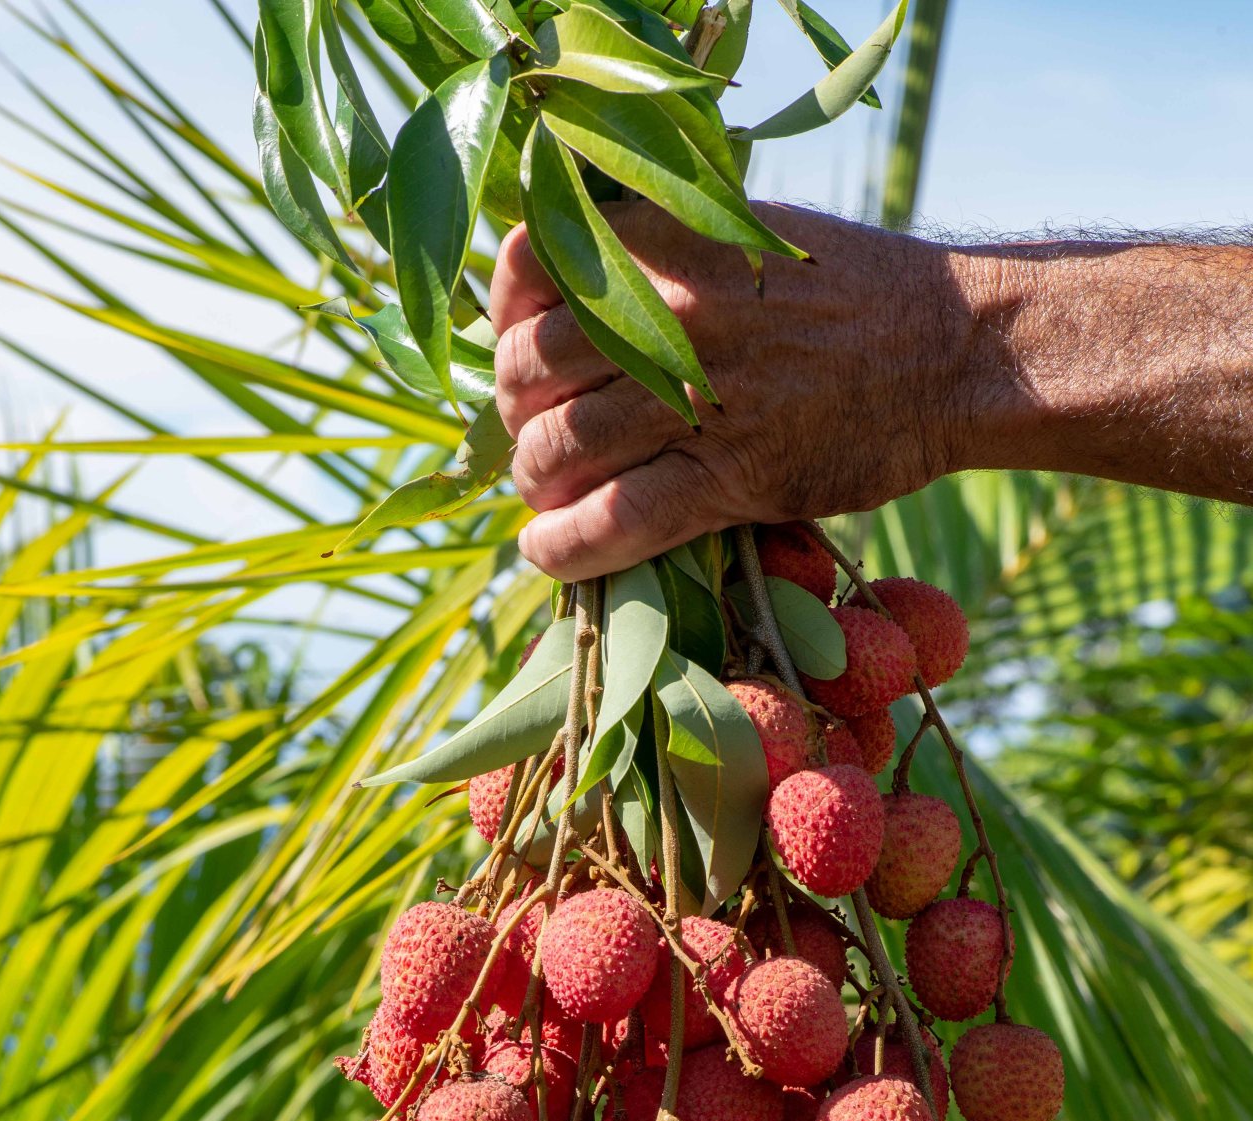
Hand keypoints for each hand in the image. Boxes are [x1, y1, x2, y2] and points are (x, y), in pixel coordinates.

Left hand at [490, 202, 974, 579]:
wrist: (953, 349)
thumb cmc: (851, 294)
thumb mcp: (749, 230)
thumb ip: (661, 251)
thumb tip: (570, 294)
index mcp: (671, 239)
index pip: (530, 268)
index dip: (504, 317)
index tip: (517, 347)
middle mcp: (670, 312)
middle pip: (528, 371)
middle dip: (517, 414)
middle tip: (538, 434)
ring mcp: (698, 397)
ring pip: (559, 450)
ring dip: (536, 484)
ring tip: (549, 496)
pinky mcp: (730, 476)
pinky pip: (613, 521)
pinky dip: (565, 548)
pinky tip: (548, 552)